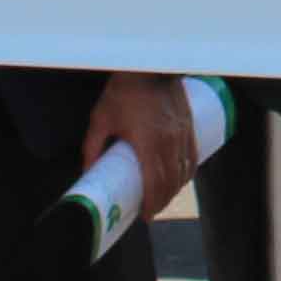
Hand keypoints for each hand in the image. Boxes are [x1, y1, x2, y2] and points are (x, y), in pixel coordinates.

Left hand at [80, 70, 200, 223]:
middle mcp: (169, 142)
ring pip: (184, 171)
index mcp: (148, 143)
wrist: (149, 66)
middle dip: (161, 201)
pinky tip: (181, 178)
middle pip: (171, 182)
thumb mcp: (102, 118)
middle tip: (151, 211)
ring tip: (163, 198)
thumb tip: (87, 169)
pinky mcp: (189, 126)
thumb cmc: (124, 91)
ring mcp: (182, 134)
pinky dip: (188, 172)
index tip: (144, 215)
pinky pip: (193, 157)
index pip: (154, 183)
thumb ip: (93, 145)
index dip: (151, 203)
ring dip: (175, 189)